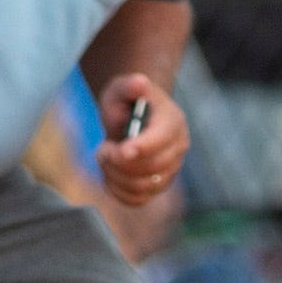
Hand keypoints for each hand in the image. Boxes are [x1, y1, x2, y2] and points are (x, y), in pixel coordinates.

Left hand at [95, 73, 187, 207]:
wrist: (130, 116)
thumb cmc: (127, 100)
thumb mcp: (124, 87)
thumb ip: (131, 85)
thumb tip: (139, 83)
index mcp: (173, 122)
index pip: (162, 141)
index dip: (141, 148)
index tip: (119, 150)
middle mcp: (178, 149)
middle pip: (152, 168)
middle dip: (120, 162)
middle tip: (103, 148)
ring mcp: (170, 170)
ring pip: (143, 187)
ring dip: (115, 176)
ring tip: (105, 158)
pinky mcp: (157, 186)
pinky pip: (137, 200)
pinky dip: (118, 191)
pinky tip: (110, 174)